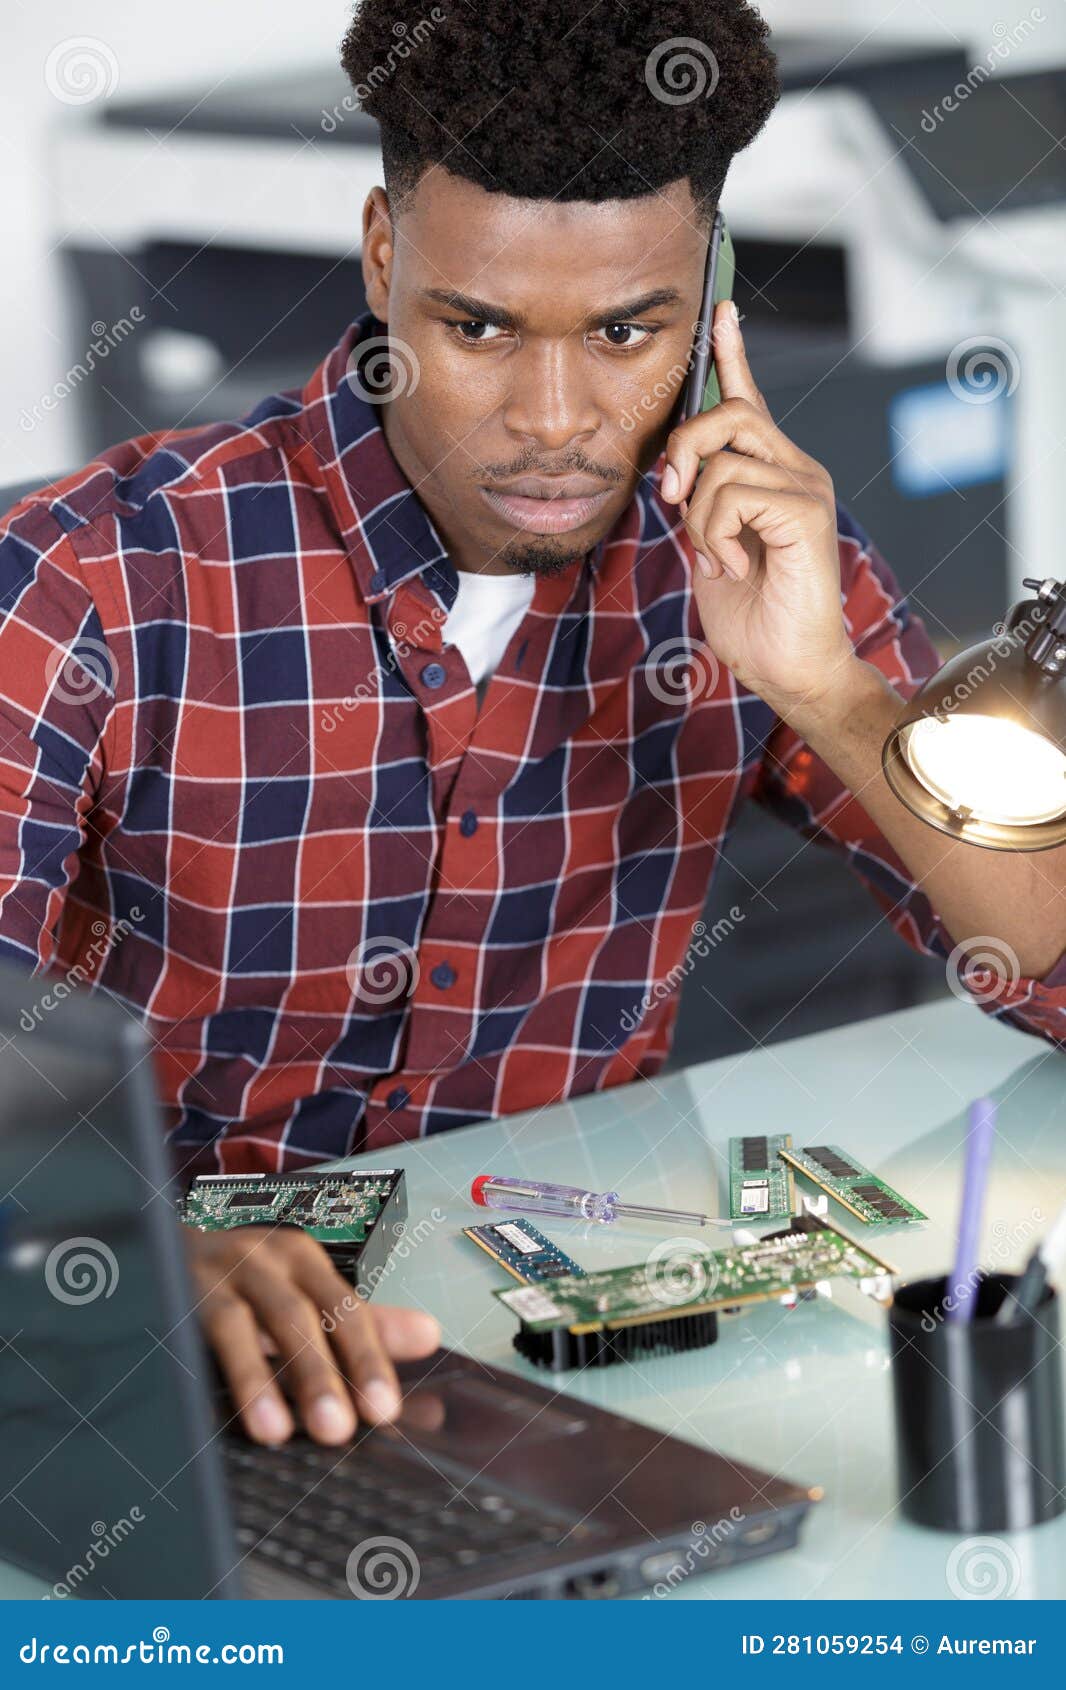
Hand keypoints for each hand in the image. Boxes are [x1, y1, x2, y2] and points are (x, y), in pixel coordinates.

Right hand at [183, 1222, 439, 1445]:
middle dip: (318, 1373)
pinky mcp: (168, 1294)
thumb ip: (365, 1322)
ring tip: (276, 1431)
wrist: (170, 1242)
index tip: (384, 1411)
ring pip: (237, 1325)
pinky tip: (209, 1406)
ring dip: (257, 1379)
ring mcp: (210, 1275)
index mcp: (303, 1259)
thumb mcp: (309, 1293)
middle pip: (295, 1316)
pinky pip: (184, 1333)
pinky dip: (199, 1368)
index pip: (345, 1310)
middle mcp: (261, 1259)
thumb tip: (430, 1336)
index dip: (365, 1359)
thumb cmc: (252, 1278)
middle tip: (337, 1429)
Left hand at [660, 299, 856, 722]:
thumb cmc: (751, 617)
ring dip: (697, 515)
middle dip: (683, 448)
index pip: (749, 401)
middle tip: (669, 497)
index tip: (722, 311)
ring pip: (723, 459)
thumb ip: (697, 505)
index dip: (733, 355)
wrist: (787, 668)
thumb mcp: (708, 549)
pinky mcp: (807, 513)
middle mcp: (796, 470)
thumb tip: (674, 475)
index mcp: (773, 475)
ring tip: (714, 557)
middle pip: (728, 414)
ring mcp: (806, 488)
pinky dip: (716, 534)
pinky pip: (735, 493)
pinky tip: (732, 567)